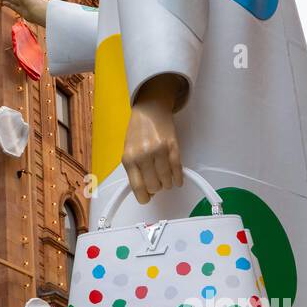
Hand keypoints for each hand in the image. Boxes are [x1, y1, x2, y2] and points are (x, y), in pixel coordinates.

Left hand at [122, 74, 186, 204]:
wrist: (150, 109)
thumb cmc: (137, 131)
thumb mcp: (128, 150)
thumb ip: (134, 169)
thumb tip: (145, 190)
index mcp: (129, 159)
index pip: (137, 187)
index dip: (144, 197)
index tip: (147, 197)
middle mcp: (143, 156)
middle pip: (154, 186)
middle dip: (156, 188)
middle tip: (157, 183)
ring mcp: (159, 152)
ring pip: (167, 181)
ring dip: (167, 183)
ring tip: (166, 178)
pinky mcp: (173, 147)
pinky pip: (177, 171)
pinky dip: (178, 179)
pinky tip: (176, 179)